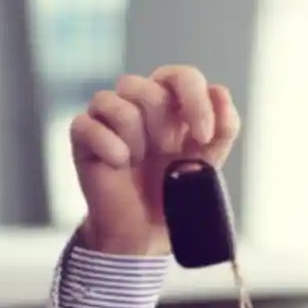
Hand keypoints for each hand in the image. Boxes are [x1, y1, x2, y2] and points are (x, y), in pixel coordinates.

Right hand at [70, 65, 240, 255]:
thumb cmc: (174, 192)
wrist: (144, 231)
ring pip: (117, 102)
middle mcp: (139, 102)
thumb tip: (220, 91)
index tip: (203, 137)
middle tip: (165, 152)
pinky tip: (119, 164)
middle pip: (148, 86)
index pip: (182, 76)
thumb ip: (223, 129)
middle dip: (163, 126)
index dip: (194, 100)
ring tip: (139, 160)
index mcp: (172, 104)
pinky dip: (110, 148)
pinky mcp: (84, 133)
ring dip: (136, 138)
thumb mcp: (208, 163)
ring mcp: (109, 115)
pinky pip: (88, 124)